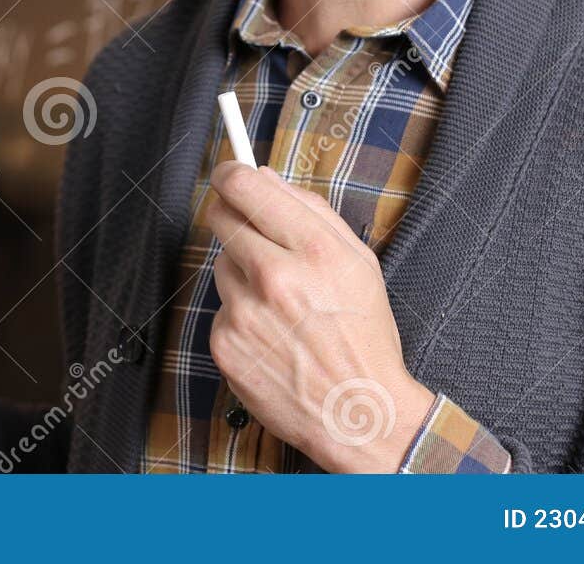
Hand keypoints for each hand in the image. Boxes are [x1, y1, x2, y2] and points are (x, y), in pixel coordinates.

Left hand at [202, 161, 435, 471]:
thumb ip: (311, 211)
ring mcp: (244, 312)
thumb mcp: (358, 261)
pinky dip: (239, 315)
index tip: (228, 172)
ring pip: (221, 264)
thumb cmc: (363, 335)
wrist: (358, 412)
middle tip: (252, 232)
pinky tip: (271, 335)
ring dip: (241, 273)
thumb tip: (264, 177)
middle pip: (220, 217)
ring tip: (280, 304)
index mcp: (314, 249)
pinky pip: (220, 309)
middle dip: (232, 216)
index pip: (245, 187)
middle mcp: (275, 276)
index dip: (230, 173)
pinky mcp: (225, 344)